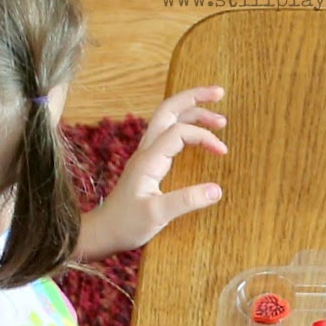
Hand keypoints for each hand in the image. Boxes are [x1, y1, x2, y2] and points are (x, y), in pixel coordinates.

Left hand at [74, 86, 226, 260]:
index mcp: (149, 159)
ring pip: (167, 119)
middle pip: (169, 110)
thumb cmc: (126, 225)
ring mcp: (145, 156)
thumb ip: (186, 201)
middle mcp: (146, 151)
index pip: (180, 131)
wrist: (103, 232)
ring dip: (191, 110)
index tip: (222, 152)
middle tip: (220, 92)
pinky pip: (166, 134)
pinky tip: (195, 133)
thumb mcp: (157, 215)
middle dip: (195, 98)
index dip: (204, 136)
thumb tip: (217, 190)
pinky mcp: (147, 165)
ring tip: (216, 115)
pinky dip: (184, 125)